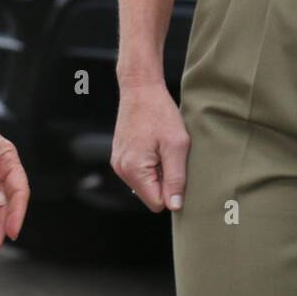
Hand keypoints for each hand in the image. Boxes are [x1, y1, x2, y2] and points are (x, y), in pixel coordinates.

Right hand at [111, 78, 187, 211]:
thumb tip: (175, 206)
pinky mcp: (120, 156)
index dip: (172, 191)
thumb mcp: (177, 145)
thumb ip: (176, 179)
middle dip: (164, 181)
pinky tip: (154, 145)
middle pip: (150, 195)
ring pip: (145, 184)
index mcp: (134, 170)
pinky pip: (139, 172)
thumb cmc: (160, 112)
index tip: (178, 169)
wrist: (140, 89)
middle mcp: (122, 170)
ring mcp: (119, 163)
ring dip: (158, 172)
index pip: (157, 203)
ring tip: (162, 148)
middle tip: (170, 155)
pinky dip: (150, 164)